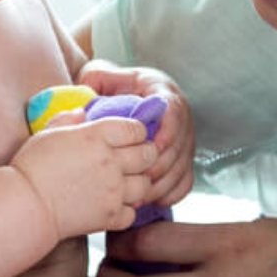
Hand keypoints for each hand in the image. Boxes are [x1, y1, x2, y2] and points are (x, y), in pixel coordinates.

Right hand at [10, 110, 157, 238]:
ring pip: (146, 184)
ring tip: (125, 183)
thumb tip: (83, 113)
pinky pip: (133, 212)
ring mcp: (113, 190)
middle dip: (144, 154)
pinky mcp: (110, 216)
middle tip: (134, 159)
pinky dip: (127, 209)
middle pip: (148, 154)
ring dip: (138, 182)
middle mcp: (110, 161)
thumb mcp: (48, 132)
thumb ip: (69, 119)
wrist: (24, 205)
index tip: (129, 137)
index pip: (137, 128)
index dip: (137, 132)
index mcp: (97, 136)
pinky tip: (113, 204)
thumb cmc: (31, 166)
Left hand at [74, 59, 194, 207]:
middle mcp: (178, 113)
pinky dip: (172, 192)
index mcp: (161, 90)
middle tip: (140, 182)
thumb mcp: (101, 76)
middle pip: (180, 143)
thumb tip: (90, 96)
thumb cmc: (110, 87)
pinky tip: (153, 199)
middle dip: (161, 166)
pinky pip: (185, 179)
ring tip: (140, 197)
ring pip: (183, 165)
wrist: (121, 94)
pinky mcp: (182, 156)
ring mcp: (183, 136)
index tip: (153, 149)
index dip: (167, 132)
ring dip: (164, 183)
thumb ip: (95, 81)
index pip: (174, 111)